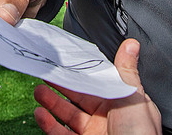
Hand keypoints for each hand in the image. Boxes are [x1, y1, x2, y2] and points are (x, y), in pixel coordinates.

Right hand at [33, 39, 161, 134]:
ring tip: (38, 91)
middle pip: (79, 97)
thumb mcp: (133, 98)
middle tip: (46, 72)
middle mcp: (108, 118)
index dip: (81, 72)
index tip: (65, 61)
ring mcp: (94, 133)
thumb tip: (132, 45)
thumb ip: (126, 72)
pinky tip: (41, 114)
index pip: (98, 82)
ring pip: (68, 114)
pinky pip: (61, 133)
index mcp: (122, 103)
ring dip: (52, 102)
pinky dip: (49, 124)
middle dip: (61, 84)